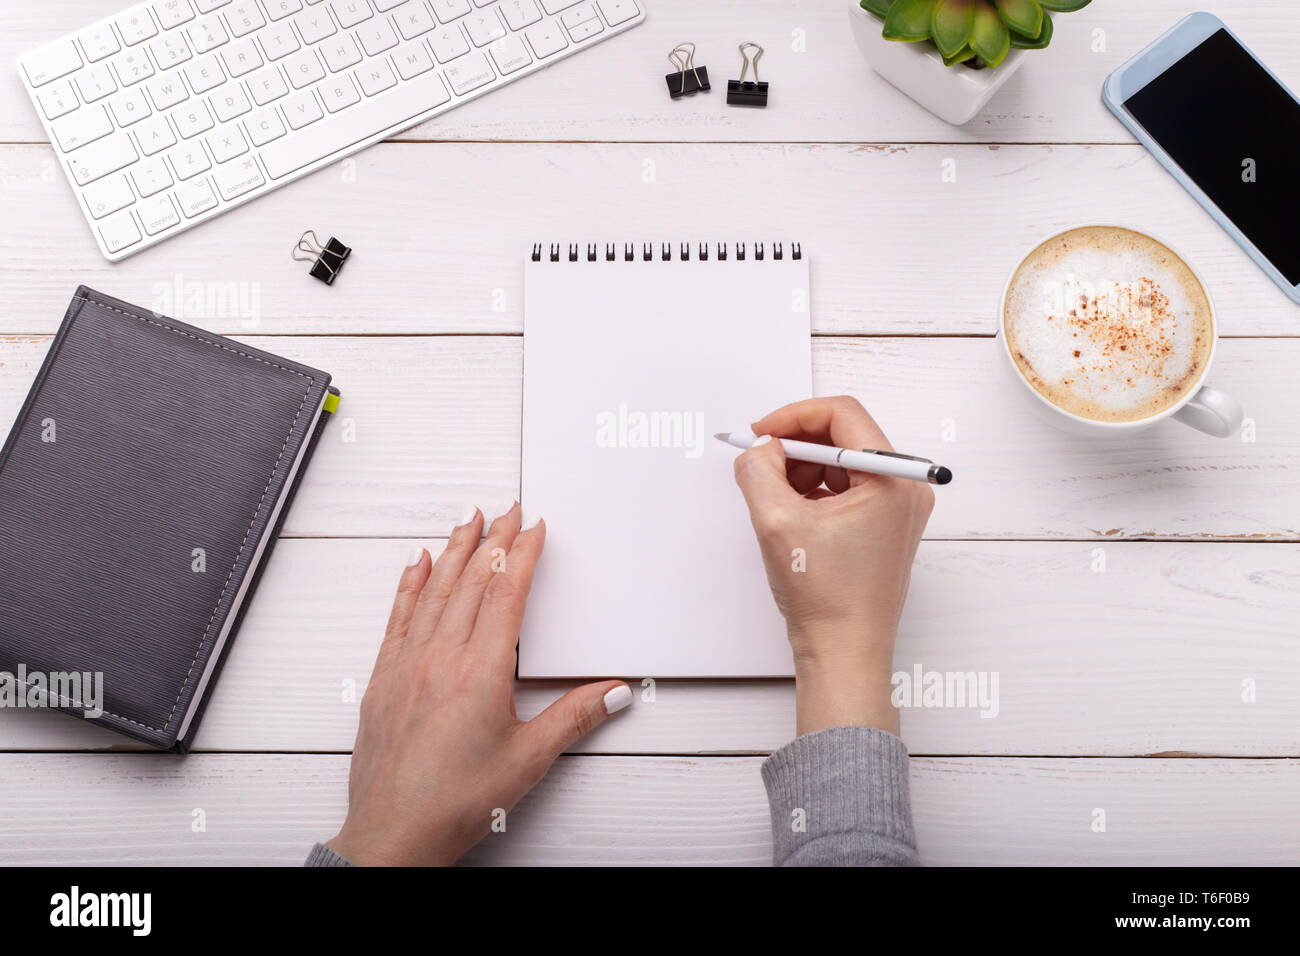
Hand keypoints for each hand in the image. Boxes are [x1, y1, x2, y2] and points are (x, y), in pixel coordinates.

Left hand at [327, 504, 631, 865]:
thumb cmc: (455, 802)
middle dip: (492, 540)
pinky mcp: (384, 679)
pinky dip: (410, 585)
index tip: (534, 528)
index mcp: (480, 671)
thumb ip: (573, 717)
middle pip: (471, 581)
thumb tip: (613, 691)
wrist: (394, 834)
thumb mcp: (528, 760)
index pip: (506, 594)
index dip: (522, 554)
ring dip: (453, 550)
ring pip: (434, 591)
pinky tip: (417, 564)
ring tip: (467, 519)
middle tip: (506, 509)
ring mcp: (407, 665)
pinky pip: (398, 617)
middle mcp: (440, 658)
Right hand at [731, 397, 933, 737]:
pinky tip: (792, 518)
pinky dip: (814, 493)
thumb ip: (759, 470)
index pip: (842, 414)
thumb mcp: (776, 522)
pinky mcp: (884, 527)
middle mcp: (904, 489)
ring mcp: (897, 510)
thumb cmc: (826, 599)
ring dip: (802, 471)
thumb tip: (760, 449)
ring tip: (776, 501)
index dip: (793, 416)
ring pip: (842, 464)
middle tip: (760, 464)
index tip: (761, 433)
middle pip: (844, 437)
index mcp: (892, 479)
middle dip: (795, 446)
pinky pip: (845, 490)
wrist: (844, 653)